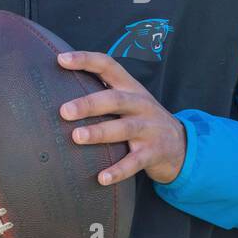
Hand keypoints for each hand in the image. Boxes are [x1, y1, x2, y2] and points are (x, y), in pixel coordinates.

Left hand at [56, 51, 186, 185]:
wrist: (181, 145)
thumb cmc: (142, 119)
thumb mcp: (129, 100)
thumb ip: (103, 93)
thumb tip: (56, 87)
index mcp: (131, 88)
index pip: (108, 66)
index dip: (86, 60)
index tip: (61, 60)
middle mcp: (141, 104)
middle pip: (115, 99)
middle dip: (89, 104)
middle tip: (64, 111)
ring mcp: (149, 129)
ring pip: (124, 128)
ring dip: (100, 132)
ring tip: (77, 137)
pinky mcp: (154, 153)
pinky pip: (135, 162)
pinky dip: (118, 170)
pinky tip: (101, 178)